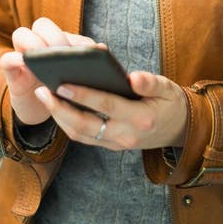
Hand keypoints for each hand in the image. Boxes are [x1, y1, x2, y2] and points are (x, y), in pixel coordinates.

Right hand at [0, 17, 102, 125]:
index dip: (70, 37)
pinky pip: (7, 59)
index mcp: (59, 42)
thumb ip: (88, 61)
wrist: (45, 111)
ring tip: (46, 61)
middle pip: (42, 24)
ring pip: (21, 34)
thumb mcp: (79, 77)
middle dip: (54, 36)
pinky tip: (26, 66)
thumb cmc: (66, 91)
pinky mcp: (11, 71)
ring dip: (34, 43)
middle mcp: (40, 43)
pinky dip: (15, 59)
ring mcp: (23, 55)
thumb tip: (103, 48)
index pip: (66, 28)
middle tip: (62, 54)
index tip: (78, 53)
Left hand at [33, 71, 188, 150]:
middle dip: (60, 109)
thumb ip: (150, 83)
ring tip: (44, 96)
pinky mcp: (111, 145)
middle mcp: (126, 135)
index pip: (107, 105)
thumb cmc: (170, 102)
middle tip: (41, 90)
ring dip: (59, 117)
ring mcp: (117, 144)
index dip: (83, 94)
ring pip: (81, 135)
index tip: (62, 83)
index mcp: (141, 118)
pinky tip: (56, 106)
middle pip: (86, 125)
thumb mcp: (167, 88)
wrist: (180, 130)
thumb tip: (133, 78)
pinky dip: (67, 123)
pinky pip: (84, 137)